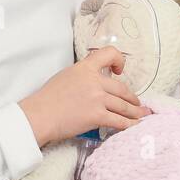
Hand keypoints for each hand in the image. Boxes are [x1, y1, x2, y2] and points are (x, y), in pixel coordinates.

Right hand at [19, 46, 152, 145]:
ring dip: (134, 112)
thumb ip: (83, 75)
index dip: (119, 60)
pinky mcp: (97, 115)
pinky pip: (119, 120)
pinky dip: (129, 124)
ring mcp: (97, 98)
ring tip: (141, 115)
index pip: (109, 54)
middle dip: (132, 98)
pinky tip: (134, 126)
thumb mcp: (66, 76)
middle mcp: (94, 81)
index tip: (120, 70)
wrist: (39, 116)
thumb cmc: (47, 99)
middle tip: (136, 103)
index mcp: (85, 68)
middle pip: (122, 88)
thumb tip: (95, 81)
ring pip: (124, 105)